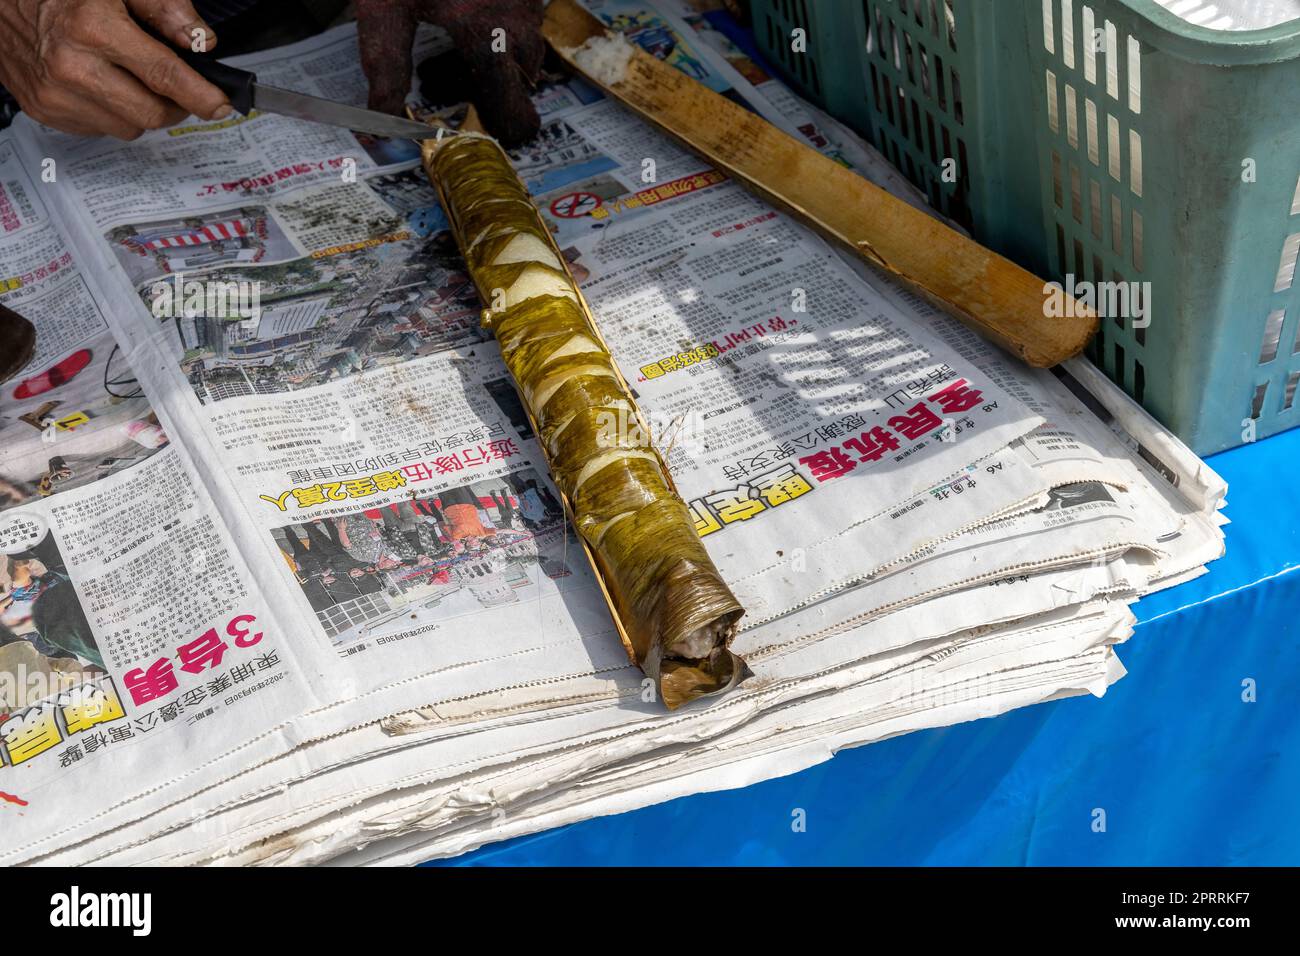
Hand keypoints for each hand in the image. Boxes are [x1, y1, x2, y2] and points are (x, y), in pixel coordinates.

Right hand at [0, 0, 232, 138]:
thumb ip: (165, 8)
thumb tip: (202, 41)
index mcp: (93, 29)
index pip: (166, 76)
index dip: (202, 95)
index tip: (221, 105)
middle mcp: (71, 66)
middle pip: (152, 114)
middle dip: (174, 104)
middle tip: (174, 85)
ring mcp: (55, 94)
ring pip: (129, 128)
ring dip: (140, 109)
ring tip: (127, 75)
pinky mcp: (45, 110)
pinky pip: (100, 129)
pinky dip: (111, 112)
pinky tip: (100, 82)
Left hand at [356, 0, 543, 146]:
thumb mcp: (384, 9)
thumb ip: (386, 66)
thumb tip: (383, 120)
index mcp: (485, 29)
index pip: (511, 102)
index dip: (506, 125)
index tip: (495, 132)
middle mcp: (518, 15)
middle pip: (522, 79)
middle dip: (496, 89)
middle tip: (457, 81)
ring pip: (526, 48)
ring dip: (499, 58)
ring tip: (458, 42)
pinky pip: (523, 19)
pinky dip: (500, 29)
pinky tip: (468, 14)